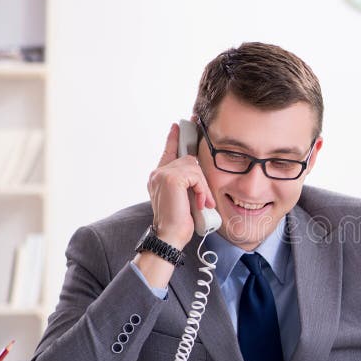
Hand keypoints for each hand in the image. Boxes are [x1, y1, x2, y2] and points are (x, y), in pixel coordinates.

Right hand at [147, 123, 215, 249]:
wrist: (170, 236)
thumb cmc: (179, 222)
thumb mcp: (184, 198)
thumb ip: (186, 183)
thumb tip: (198, 174)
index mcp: (158, 177)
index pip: (168, 151)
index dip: (175, 137)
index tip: (180, 124)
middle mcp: (158, 173)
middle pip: (188, 159)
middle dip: (200, 177)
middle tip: (202, 198)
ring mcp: (163, 174)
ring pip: (194, 167)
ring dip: (202, 187)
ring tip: (201, 204)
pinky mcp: (171, 178)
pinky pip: (196, 175)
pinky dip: (202, 190)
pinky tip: (199, 203)